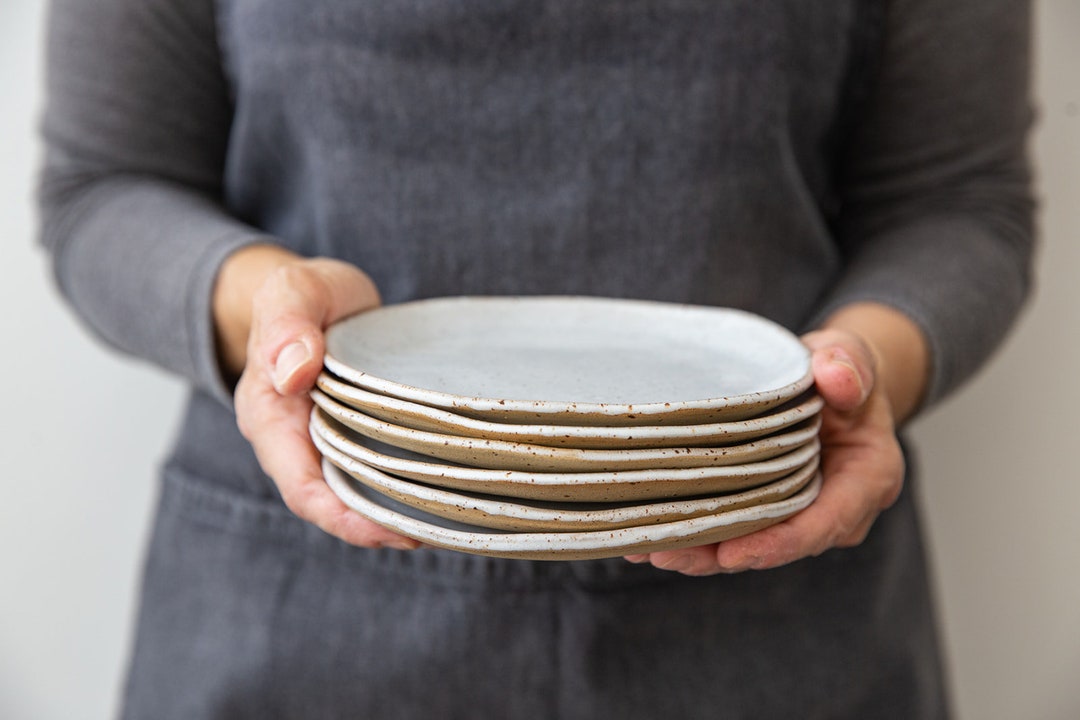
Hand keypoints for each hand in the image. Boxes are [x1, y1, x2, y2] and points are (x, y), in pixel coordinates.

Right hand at [223, 246, 421, 548]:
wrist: (315, 294)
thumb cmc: (302, 293)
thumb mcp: (292, 291)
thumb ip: (286, 325)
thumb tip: (292, 372)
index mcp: (268, 416)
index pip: (301, 486)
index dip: (342, 518)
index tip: (390, 532)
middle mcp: (292, 440)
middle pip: (330, 501)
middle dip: (375, 526)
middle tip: (433, 534)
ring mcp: (323, 440)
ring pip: (354, 490)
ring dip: (391, 511)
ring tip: (442, 523)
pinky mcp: (353, 433)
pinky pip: (372, 468)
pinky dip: (399, 484)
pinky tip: (436, 490)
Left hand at [624, 327, 905, 574]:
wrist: (832, 382)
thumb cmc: (839, 369)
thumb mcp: (849, 354)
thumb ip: (849, 365)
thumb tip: (837, 378)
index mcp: (867, 479)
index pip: (824, 523)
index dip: (778, 544)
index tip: (731, 554)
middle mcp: (836, 511)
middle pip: (776, 544)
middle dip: (719, 555)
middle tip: (665, 552)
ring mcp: (801, 516)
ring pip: (748, 545)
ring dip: (697, 550)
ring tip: (645, 547)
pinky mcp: (770, 511)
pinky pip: (734, 530)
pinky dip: (693, 533)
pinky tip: (646, 535)